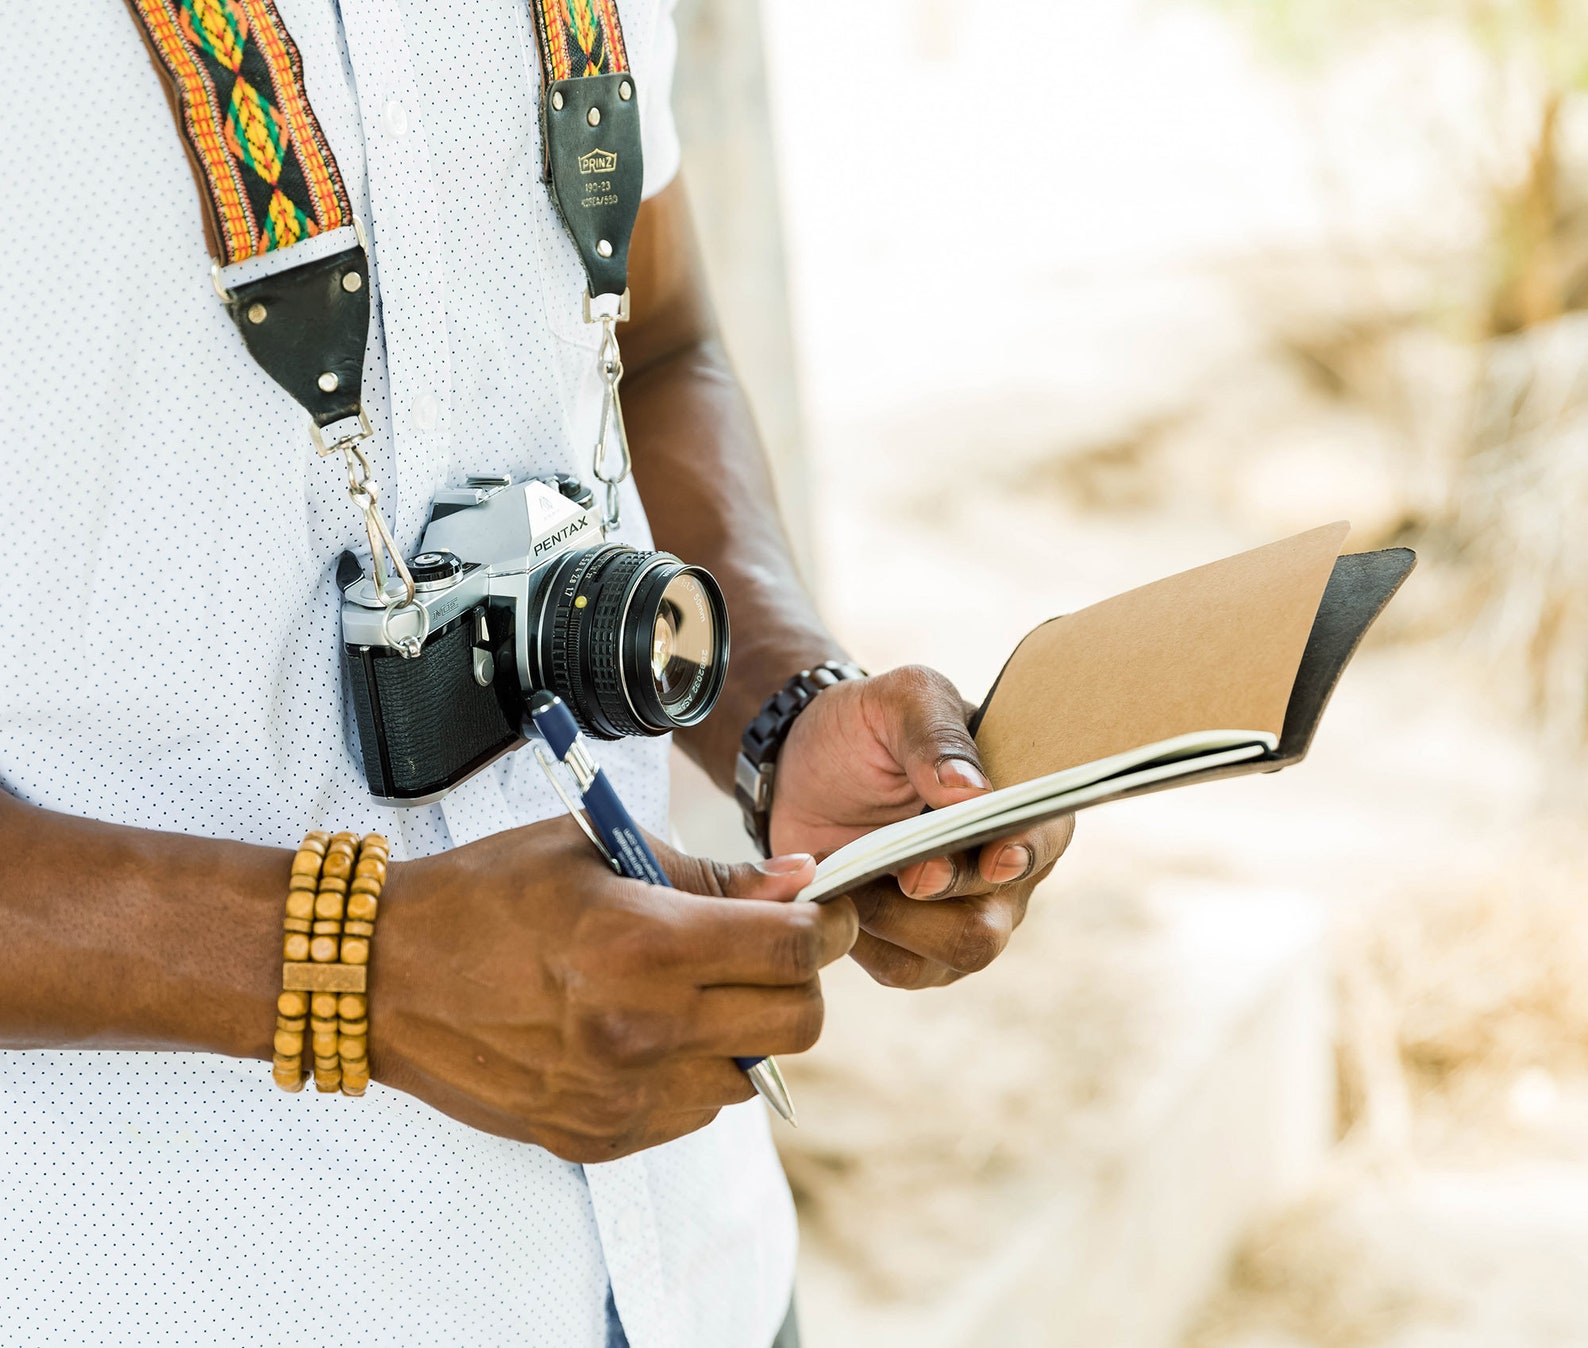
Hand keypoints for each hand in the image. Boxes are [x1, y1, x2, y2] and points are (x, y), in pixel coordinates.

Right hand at [370, 815, 857, 1160]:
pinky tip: (647, 1030)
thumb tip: (798, 882)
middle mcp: (641, 1032)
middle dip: (798, 980)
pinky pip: (692, 1114)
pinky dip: (692, 1072)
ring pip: (750, 1076)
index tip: (821, 913)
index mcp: (644, 946)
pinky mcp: (596, 1136)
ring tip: (691, 989)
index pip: (794, 949)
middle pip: (797, 1023)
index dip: (825, 925)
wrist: (378, 977)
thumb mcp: (596, 849)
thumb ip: (710, 874)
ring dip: (744, 1030)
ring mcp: (620, 1097)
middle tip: (765, 950)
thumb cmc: (483, 895)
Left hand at [770, 665, 1073, 988]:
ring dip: (895, 919)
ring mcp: (964, 919)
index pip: (1043, 841)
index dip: (1023, 856)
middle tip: (905, 869)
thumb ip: (935, 734)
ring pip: (951, 956)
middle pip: (994, 921)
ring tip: (853, 869)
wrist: (802, 764)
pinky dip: (864, 936)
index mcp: (1025, 806)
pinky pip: (900, 970)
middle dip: (946, 899)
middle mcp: (1007, 875)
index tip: (994, 857)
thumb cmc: (868, 725)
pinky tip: (841, 891)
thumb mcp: (901, 699)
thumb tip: (971, 791)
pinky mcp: (915, 951)